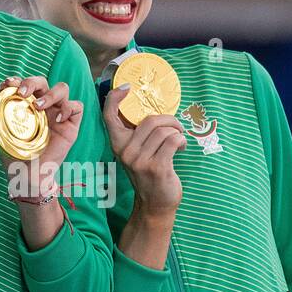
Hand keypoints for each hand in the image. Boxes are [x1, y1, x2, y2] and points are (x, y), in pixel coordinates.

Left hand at [0, 75, 82, 197]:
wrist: (28, 175)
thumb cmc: (15, 154)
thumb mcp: (2, 134)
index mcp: (26, 104)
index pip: (25, 85)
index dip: (17, 80)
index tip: (6, 84)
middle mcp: (43, 106)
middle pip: (43, 82)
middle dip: (32, 82)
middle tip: (22, 92)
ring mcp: (57, 114)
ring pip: (62, 89)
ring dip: (50, 94)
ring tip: (38, 107)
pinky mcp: (71, 126)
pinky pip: (77, 108)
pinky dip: (68, 108)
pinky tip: (57, 118)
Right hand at [103, 85, 185, 216]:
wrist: (155, 204)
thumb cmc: (149, 173)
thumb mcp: (136, 153)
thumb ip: (138, 135)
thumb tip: (154, 111)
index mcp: (117, 143)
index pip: (109, 116)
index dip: (115, 98)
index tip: (126, 87)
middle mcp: (125, 151)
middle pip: (149, 120)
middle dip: (170, 120)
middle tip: (177, 128)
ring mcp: (140, 160)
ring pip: (164, 130)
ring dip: (177, 132)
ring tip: (179, 140)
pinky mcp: (156, 167)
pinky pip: (173, 141)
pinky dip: (182, 141)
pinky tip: (182, 148)